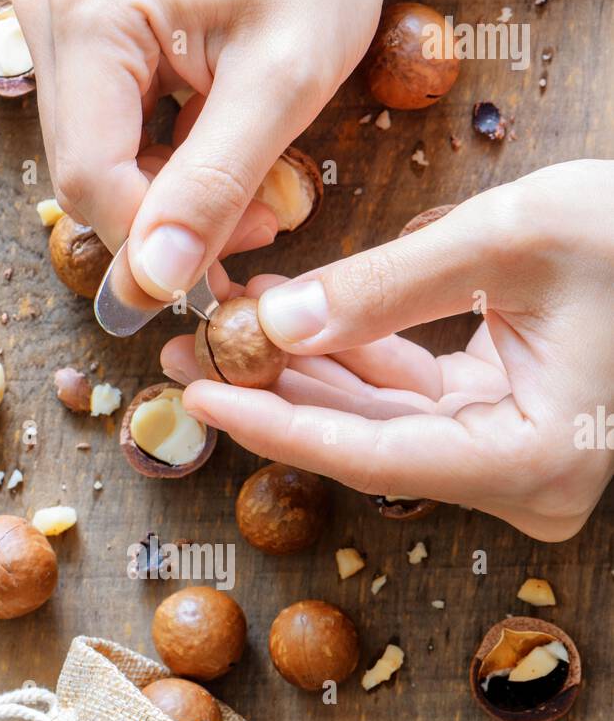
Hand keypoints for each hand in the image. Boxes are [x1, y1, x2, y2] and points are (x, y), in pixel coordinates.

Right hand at [13, 0, 415, 298]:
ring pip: (97, 167)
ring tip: (244, 169)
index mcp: (87, 15)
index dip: (160, 244)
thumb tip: (151, 281)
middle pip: (88, 180)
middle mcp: (50, 13)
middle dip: (170, 218)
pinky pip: (107, 138)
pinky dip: (163, 163)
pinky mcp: (79, 38)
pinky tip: (214, 141)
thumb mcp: (280, 87)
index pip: (91, 184)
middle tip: (256, 212)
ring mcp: (58, 23)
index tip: (239, 249)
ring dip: (170, 195)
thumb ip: (212, 188)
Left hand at [166, 161, 613, 541]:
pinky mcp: (505, 428)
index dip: (279, 430)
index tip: (202, 401)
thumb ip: (385, 288)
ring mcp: (513, 459)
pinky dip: (354, 362)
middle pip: (367, 445)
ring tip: (219, 334)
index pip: (373, 457)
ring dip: (304, 377)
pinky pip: (413, 401)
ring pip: (383, 424)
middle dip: (274, 396)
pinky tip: (289, 326)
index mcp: (532, 459)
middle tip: (187, 357)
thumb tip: (275, 325)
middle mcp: (521, 480)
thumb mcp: (509, 240)